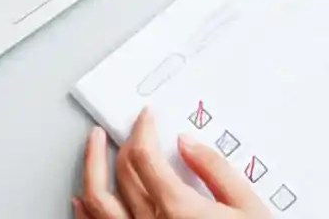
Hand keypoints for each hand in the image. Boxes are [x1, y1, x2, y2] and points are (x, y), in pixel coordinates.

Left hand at [76, 109, 269, 218]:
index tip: (146, 118)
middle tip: (127, 128)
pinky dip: (84, 212)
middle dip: (122, 143)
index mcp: (178, 208)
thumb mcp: (248, 207)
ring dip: (91, 168)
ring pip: (98, 201)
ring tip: (93, 147)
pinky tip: (80, 199)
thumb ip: (216, 170)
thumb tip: (189, 144)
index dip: (142, 128)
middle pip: (122, 173)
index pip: (144, 155)